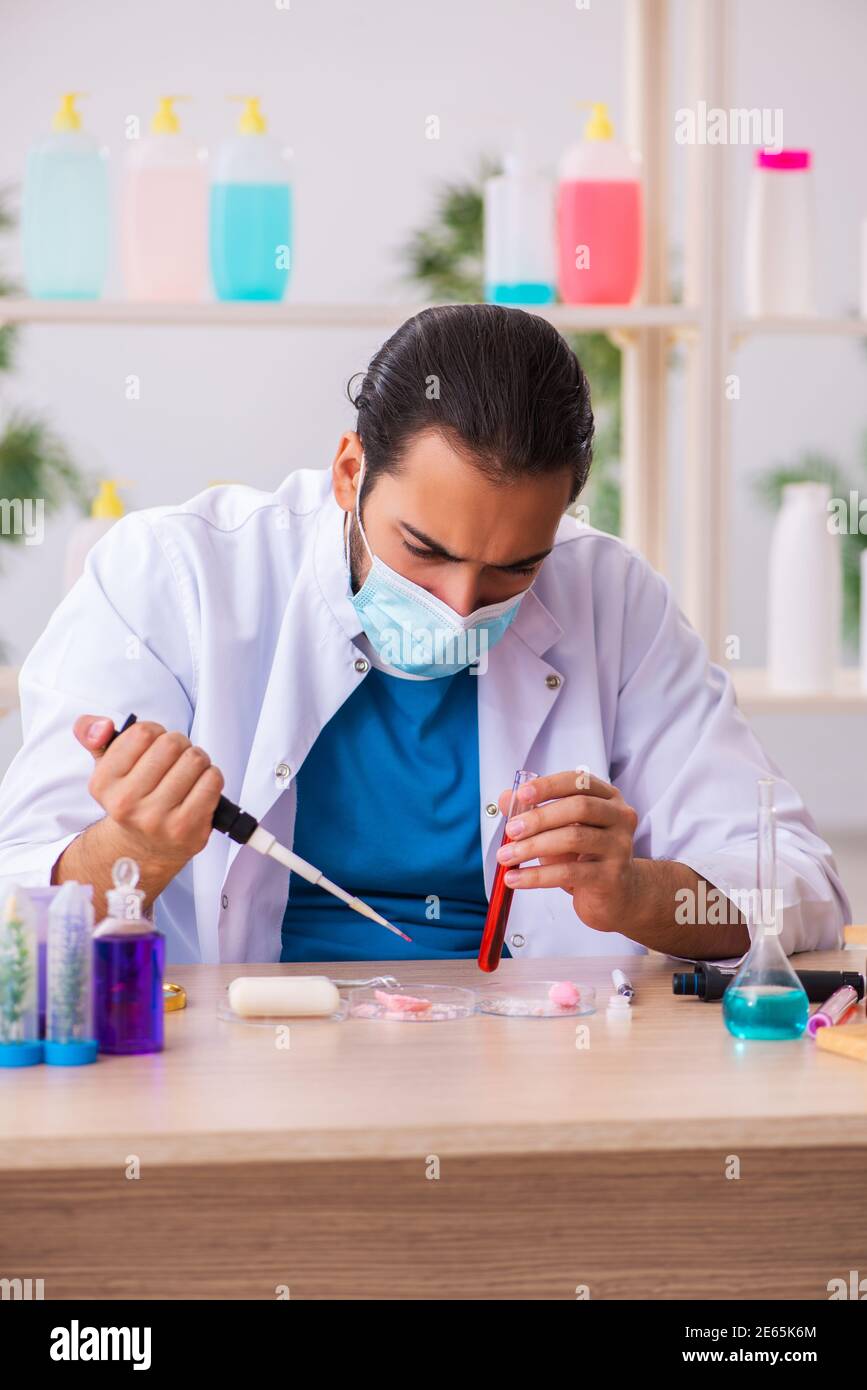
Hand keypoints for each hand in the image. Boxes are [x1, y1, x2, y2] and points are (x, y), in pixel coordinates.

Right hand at [75, 715, 224, 874]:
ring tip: (187, 774)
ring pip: (195, 759)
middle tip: (174, 759)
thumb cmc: (131, 800)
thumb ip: (92, 734)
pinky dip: (211, 777)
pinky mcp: (186, 828)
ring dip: (197, 761)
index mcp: (103, 783)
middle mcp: (126, 803)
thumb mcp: (106, 765)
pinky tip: (199, 787)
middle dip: (180, 745)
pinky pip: (212, 781)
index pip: (144, 732)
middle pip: (172, 743)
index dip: (156, 732)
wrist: (143, 848)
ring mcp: (157, 818)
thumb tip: (103, 726)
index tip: (153, 746)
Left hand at [495, 769, 639, 933]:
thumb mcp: (560, 829)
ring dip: (533, 847)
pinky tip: (515, 878)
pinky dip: (536, 876)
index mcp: (607, 798)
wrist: (617, 894)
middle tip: (511, 830)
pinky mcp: (611, 876)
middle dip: (539, 818)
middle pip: (579, 807)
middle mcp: (619, 817)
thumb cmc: (586, 856)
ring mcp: (619, 847)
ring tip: (506, 856)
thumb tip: (505, 798)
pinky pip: (569, 872)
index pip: (579, 782)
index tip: (521, 794)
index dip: (549, 785)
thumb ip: (533, 811)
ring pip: (573, 838)